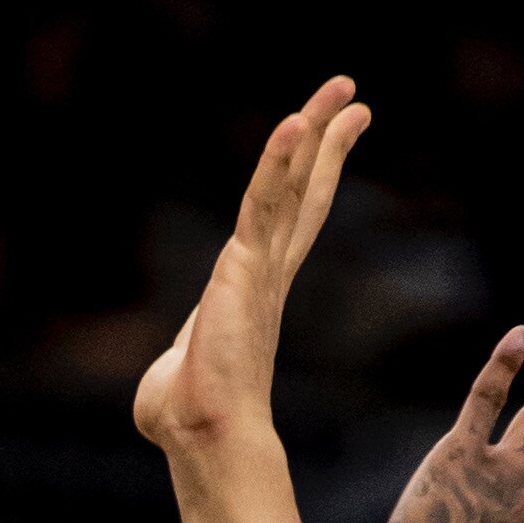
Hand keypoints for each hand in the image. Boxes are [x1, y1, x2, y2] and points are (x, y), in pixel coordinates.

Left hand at [133, 78, 370, 456]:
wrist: (200, 434)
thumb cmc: (185, 416)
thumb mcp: (178, 373)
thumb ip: (179, 360)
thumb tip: (168, 381)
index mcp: (257, 288)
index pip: (292, 220)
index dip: (312, 176)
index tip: (329, 140)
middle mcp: (268, 272)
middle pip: (306, 190)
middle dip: (330, 140)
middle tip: (355, 99)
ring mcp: (261, 267)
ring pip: (294, 184)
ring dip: (317, 130)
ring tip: (344, 88)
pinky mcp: (245, 266)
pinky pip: (262, 201)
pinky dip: (278, 161)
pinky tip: (295, 122)